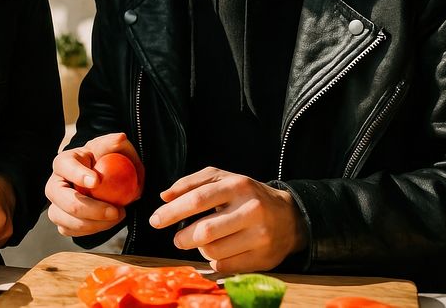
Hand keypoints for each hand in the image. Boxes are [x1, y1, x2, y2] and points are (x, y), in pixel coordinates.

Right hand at [45, 132, 141, 236]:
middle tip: (115, 210)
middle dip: (90, 209)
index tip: (97, 181)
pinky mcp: (62, 221)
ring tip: (116, 216)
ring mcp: (55, 205)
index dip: (79, 175)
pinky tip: (106, 223)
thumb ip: (114, 144)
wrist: (101, 179)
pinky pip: (71, 231)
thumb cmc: (103, 161)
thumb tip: (120, 138)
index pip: (66, 167)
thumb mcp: (110, 148)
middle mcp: (54, 184)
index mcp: (64, 162)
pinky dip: (90, 231)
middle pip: (62, 199)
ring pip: (64, 219)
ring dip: (93, 224)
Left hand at [149, 167, 305, 272]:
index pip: (198, 199)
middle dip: (183, 238)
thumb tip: (164, 196)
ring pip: (213, 251)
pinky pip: (225, 266)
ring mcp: (259, 235)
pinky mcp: (263, 258)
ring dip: (200, 250)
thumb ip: (191, 183)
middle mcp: (251, 210)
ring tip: (203, 242)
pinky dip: (215, 261)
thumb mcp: (222, 179)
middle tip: (178, 239)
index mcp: (237, 186)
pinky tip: (220, 251)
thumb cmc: (246, 195)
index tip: (155, 220)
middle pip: (205, 231)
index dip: (173, 212)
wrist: (290, 217)